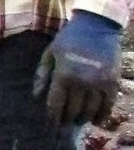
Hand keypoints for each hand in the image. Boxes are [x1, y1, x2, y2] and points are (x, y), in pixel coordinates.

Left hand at [32, 11, 123, 125]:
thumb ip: (42, 75)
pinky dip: (102, 115)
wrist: (97, 25)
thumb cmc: (69, 39)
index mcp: (64, 74)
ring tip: (78, 121)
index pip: (56, 104)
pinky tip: (96, 121)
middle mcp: (82, 82)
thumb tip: (36, 97)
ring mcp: (99, 83)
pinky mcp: (113, 82)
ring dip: (83, 119)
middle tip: (63, 124)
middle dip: (67, 120)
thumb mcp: (50, 53)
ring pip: (91, 111)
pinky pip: (108, 105)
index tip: (51, 123)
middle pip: (73, 110)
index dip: (53, 116)